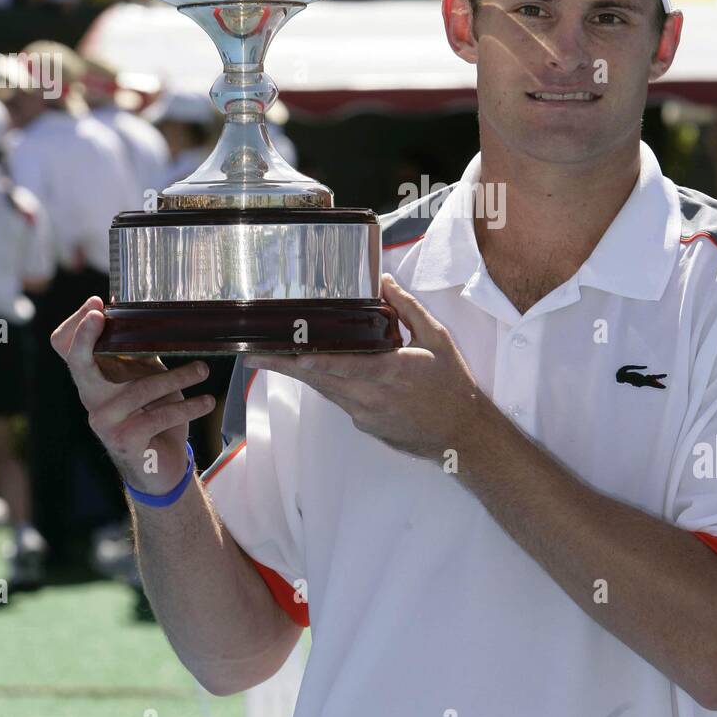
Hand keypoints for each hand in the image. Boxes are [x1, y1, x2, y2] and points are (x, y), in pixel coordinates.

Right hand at [50, 297, 215, 492]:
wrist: (160, 467)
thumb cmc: (153, 417)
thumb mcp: (146, 381)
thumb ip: (141, 357)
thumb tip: (152, 320)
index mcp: (95, 382)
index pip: (69, 351)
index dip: (78, 328)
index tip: (96, 306)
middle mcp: (92, 400)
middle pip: (78, 363)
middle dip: (86, 336)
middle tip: (99, 315)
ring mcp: (104, 422)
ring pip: (141, 387)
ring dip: (179, 376)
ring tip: (202, 371)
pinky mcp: (125, 440)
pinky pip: (160, 415)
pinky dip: (188, 406)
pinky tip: (206, 401)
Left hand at [244, 275, 491, 462]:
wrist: (462, 436)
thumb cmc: (453, 384)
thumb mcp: (437, 339)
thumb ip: (407, 309)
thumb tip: (383, 280)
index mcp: (392, 372)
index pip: (345, 366)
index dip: (313, 362)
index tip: (288, 353)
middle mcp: (372, 397)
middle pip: (321, 380)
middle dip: (286, 367)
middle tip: (254, 355)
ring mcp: (366, 415)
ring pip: (326, 390)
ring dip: (300, 374)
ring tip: (270, 357)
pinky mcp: (365, 425)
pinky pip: (340, 399)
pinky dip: (327, 383)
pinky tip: (316, 369)